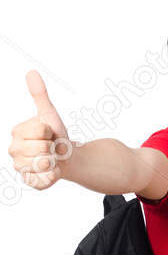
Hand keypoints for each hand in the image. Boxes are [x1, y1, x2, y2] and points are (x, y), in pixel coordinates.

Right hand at [9, 71, 72, 189]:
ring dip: (55, 160)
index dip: (50, 131)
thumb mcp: (49, 114)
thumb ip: (40, 95)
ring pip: (43, 163)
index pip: (39, 131)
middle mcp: (14, 151)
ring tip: (53, 158)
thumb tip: (31, 72)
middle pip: (41, 148)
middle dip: (53, 146)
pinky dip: (54, 175)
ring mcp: (20, 167)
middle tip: (52, 147)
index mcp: (16, 133)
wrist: (67, 157)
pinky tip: (53, 171)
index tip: (49, 133)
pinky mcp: (30, 182)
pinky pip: (44, 180)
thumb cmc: (55, 135)